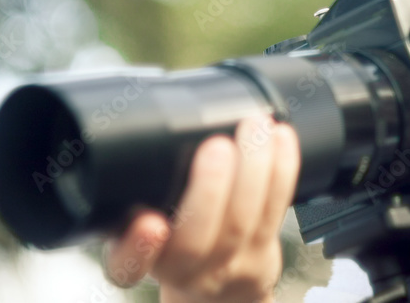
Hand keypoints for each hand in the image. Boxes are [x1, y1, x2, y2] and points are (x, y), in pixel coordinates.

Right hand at [104, 116, 299, 302]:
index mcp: (141, 258)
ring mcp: (226, 264)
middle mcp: (181, 269)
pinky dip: (282, 169)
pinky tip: (281, 137)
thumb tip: (140, 124)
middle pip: (195, 241)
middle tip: (216, 145)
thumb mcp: (137, 224)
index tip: (150, 223)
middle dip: (209, 190)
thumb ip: (132, 192)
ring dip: (254, 169)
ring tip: (254, 127)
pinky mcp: (262, 251)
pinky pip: (275, 211)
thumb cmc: (176, 239)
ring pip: (242, 223)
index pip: (127, 266)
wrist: (216, 286)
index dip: (138, 249)